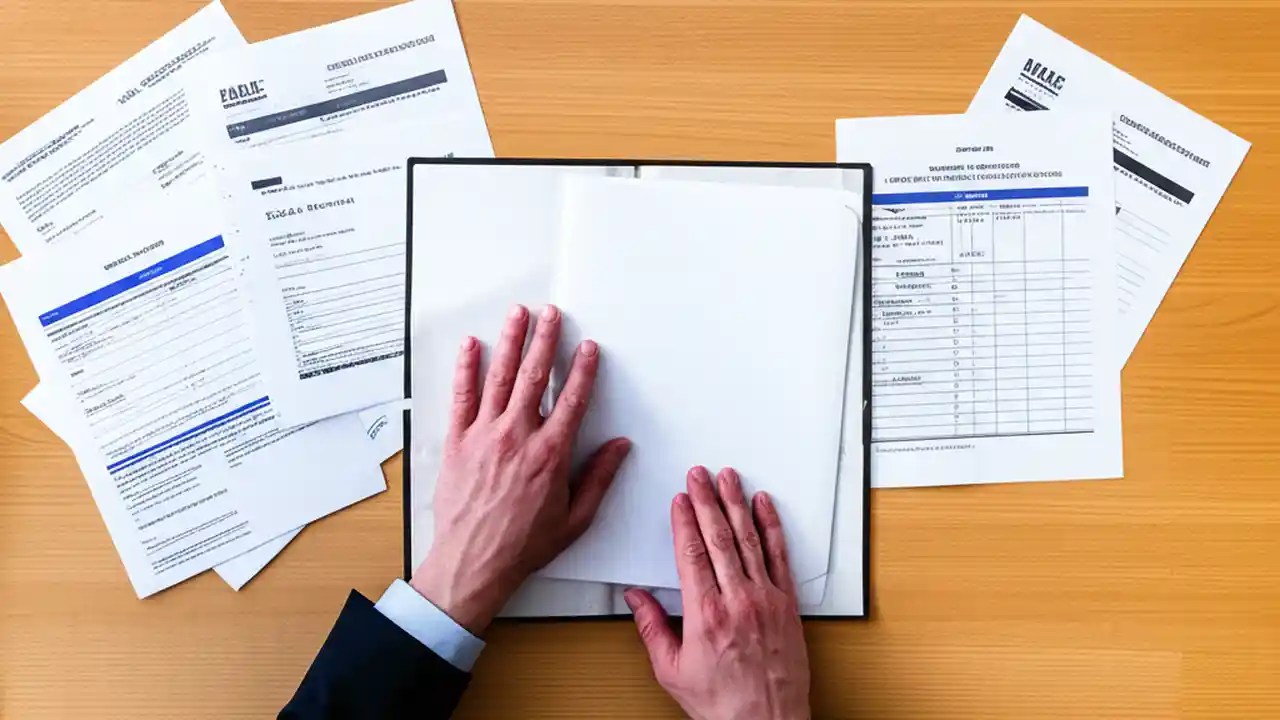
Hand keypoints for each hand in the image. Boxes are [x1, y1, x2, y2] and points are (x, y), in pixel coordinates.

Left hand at [411, 304, 630, 633]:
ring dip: (511, 342)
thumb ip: (599, 477)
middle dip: (545, 341)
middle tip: (552, 314)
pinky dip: (467, 369)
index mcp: (550, 454)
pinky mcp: (458, 441)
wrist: (474, 563)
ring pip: (499, 377)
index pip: (572, 399)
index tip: (589, 348)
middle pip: (534, 376)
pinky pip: (462, 397)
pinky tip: (472, 346)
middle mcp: (517, 436)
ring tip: (518, 315)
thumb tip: (620, 447)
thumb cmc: (523, 545)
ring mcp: (484, 435)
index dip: (583, 369)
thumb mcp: (575, 518)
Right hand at [624, 467, 810, 719]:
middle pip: (719, 537)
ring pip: (749, 540)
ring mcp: (766, 600)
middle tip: (700, 475)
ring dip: (738, 504)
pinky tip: (765, 507)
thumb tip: (636, 599)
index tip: (680, 499)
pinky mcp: (787, 605)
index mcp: (706, 614)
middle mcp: (738, 601)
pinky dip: (772, 528)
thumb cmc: (723, 704)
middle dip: (707, 500)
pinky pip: (779, 557)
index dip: (684, 520)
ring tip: (730, 479)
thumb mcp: (672, 670)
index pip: (692, 552)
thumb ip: (652, 628)